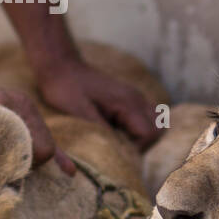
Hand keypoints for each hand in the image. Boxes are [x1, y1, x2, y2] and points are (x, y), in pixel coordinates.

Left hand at [33, 56, 160, 147]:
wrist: (60, 66)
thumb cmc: (65, 89)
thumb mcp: (79, 112)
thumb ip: (101, 131)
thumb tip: (118, 151)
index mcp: (127, 102)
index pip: (149, 133)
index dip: (136, 148)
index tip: (117, 152)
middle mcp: (136, 98)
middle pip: (158, 128)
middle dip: (143, 144)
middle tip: (120, 149)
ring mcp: (134, 96)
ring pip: (156, 121)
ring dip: (143, 136)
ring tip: (121, 142)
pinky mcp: (128, 97)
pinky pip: (146, 115)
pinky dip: (139, 127)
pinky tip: (119, 132)